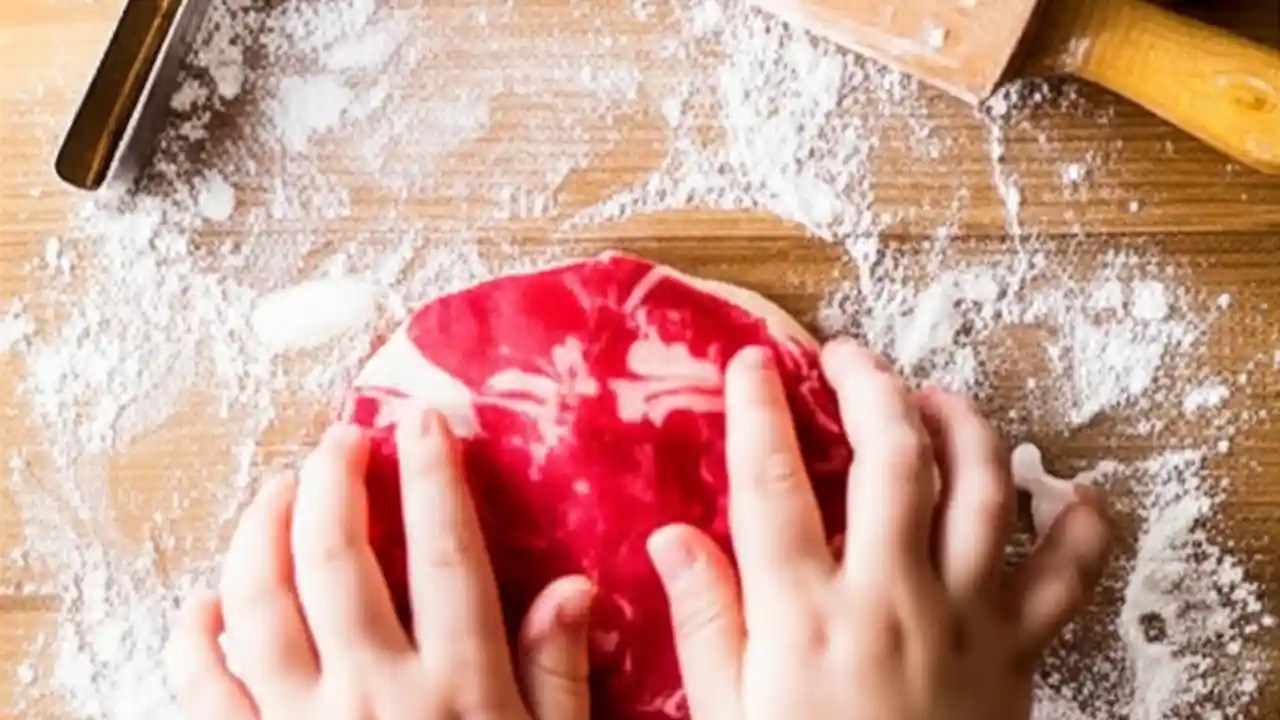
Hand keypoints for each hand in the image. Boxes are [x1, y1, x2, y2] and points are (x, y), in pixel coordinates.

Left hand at [167, 413, 594, 719]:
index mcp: (459, 689)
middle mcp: (374, 695)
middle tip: (340, 442)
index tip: (424, 422)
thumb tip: (574, 588)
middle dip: (332, 482)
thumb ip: (558, 677)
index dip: (434, 476)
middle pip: (335, 559)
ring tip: (277, 491)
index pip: (446, 554)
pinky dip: (196, 637)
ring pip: (259, 605)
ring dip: (260, 533)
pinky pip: (203, 690)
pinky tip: (206, 603)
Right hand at [647, 340, 1110, 719]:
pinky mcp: (1015, 652)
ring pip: (981, 492)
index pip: (772, 486)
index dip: (759, 411)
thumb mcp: (728, 712)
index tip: (753, 363)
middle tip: (851, 357)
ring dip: (963, 425)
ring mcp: (961, 621)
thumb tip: (671, 538)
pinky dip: (1078, 527)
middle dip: (870, 386)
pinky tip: (1070, 491)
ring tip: (936, 397)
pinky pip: (1064, 579)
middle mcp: (888, 600)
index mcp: (802, 616)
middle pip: (890, 460)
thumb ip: (705, 620)